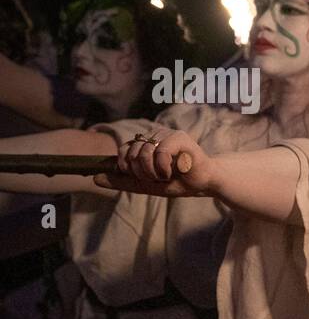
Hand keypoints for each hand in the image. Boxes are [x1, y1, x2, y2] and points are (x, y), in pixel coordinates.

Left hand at [94, 128, 219, 196]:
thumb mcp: (145, 184)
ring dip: (153, 172)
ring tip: (167, 175)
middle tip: (157, 178)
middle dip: (141, 172)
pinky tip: (176, 171)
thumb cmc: (177, 182)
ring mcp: (167, 134)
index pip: (123, 149)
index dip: (127, 165)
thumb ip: (122, 180)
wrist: (204, 184)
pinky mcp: (180, 137)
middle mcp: (154, 135)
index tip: (143, 176)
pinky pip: (160, 152)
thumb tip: (94, 178)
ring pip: (144, 152)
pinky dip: (164, 168)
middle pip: (132, 151)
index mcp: (145, 143)